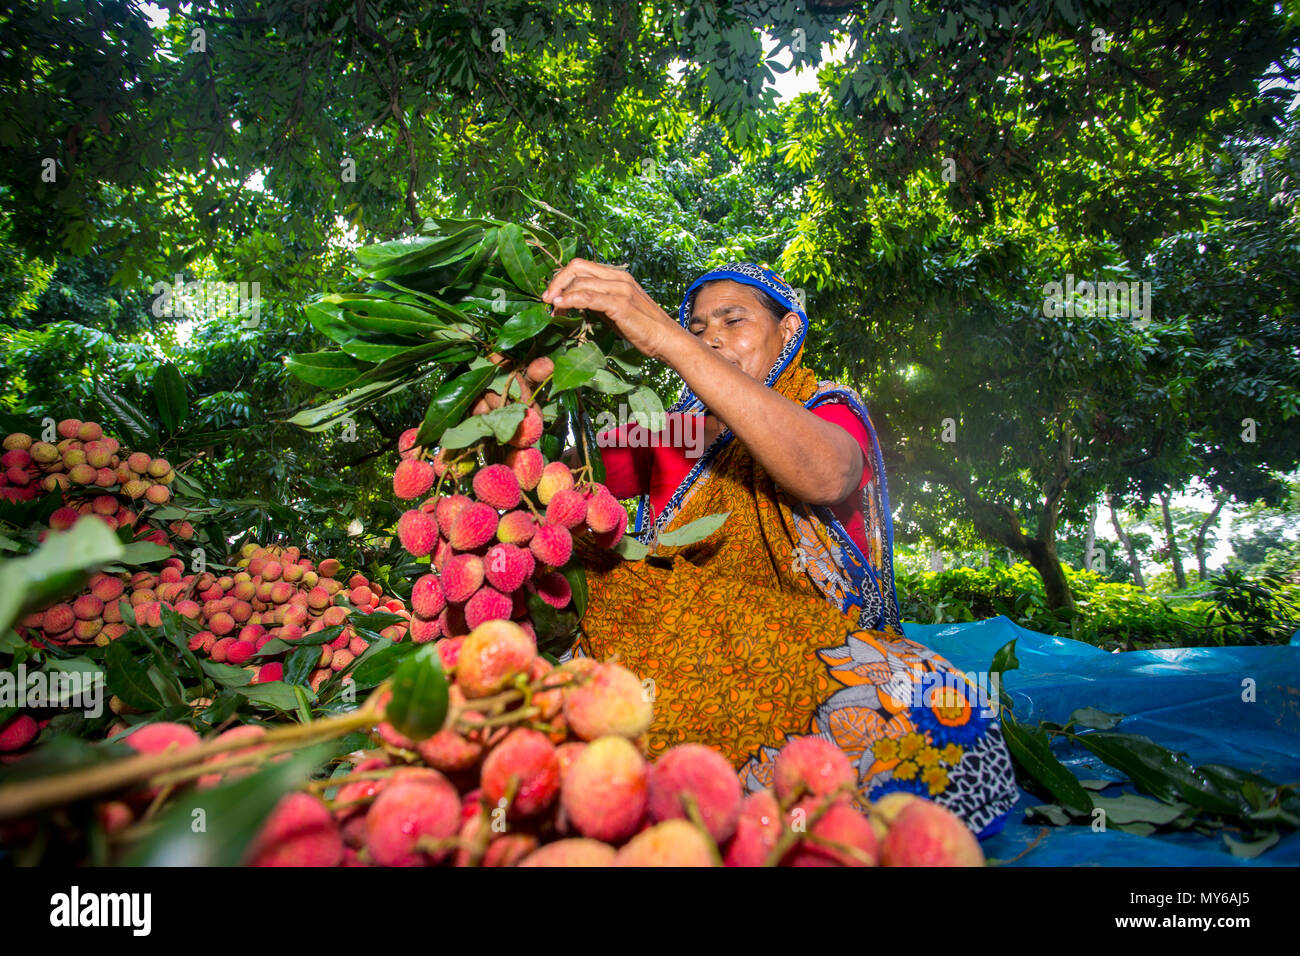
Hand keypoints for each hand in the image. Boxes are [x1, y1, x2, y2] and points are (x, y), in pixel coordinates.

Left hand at [541, 259, 683, 360]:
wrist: (667, 340)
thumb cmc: (643, 329)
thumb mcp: (616, 311)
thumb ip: (597, 302)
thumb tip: (574, 302)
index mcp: (617, 276)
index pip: (581, 266)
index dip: (561, 278)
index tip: (551, 295)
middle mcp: (618, 277)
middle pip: (577, 267)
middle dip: (556, 282)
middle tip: (545, 300)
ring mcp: (620, 288)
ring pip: (580, 280)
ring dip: (560, 294)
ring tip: (552, 310)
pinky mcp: (620, 304)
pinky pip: (588, 296)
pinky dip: (571, 300)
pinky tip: (561, 306)